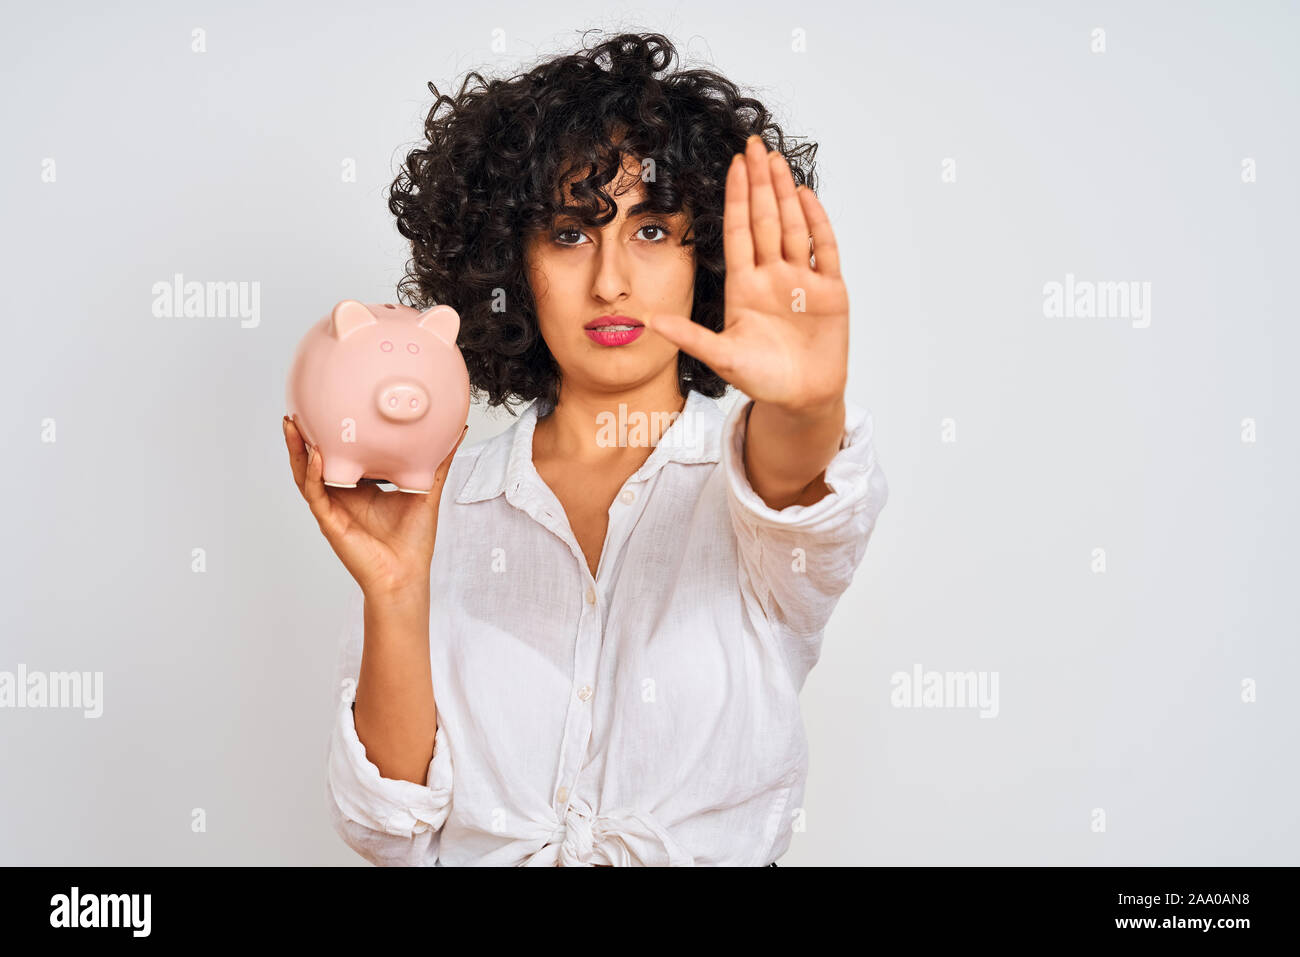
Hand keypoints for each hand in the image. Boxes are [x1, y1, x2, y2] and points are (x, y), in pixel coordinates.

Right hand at [282, 415, 467, 598]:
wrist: (406, 575)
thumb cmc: (413, 540)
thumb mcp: (426, 488)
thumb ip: (438, 460)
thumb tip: (458, 430)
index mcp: (359, 488)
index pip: (338, 454)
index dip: (329, 432)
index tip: (326, 405)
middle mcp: (341, 496)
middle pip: (314, 461)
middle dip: (302, 437)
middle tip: (296, 410)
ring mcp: (333, 508)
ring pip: (306, 475)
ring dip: (297, 450)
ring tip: (292, 425)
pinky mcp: (330, 522)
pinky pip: (316, 494)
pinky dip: (313, 474)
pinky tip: (316, 455)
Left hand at [644, 134, 848, 414]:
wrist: (802, 399)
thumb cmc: (762, 379)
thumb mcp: (721, 357)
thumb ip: (690, 337)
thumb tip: (650, 321)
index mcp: (745, 286)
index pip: (738, 232)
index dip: (735, 198)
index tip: (732, 165)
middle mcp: (773, 276)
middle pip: (765, 220)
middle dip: (760, 183)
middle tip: (754, 144)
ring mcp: (802, 280)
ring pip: (794, 227)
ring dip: (786, 194)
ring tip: (776, 160)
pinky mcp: (830, 291)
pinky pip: (824, 249)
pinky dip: (817, 222)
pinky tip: (807, 197)